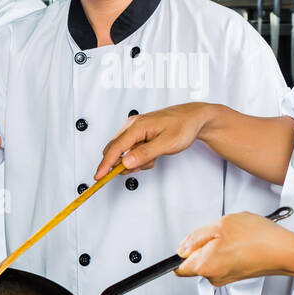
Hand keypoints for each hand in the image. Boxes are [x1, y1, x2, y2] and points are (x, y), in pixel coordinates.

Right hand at [94, 102, 208, 179]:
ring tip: (156, 156)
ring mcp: (135, 129)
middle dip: (125, 163)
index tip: (98, 177)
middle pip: (116, 150)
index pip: (116, 148)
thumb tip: (126, 162)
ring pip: (125, 152)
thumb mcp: (167, 144)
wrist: (195, 118)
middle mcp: (132, 125)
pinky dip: (142, 156)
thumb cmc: (184, 126)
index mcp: (137, 126)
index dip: (106, 164)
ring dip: (137, 160)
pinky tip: (155, 153)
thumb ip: (145, 154)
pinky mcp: (139, 133)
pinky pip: (133, 150)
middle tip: (144, 165)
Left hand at [175, 211, 293, 285]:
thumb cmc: (259, 239)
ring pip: (211, 258)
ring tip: (235, 236)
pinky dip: (229, 249)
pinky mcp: (237, 274)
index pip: (177, 267)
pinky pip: (224, 259)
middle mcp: (214, 276)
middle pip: (196, 261)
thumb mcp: (221, 225)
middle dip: (203, 245)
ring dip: (218, 245)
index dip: (183, 251)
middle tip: (220, 233)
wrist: (285, 251)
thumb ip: (196, 237)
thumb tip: (183, 247)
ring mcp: (226, 277)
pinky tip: (242, 241)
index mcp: (205, 266)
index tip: (191, 242)